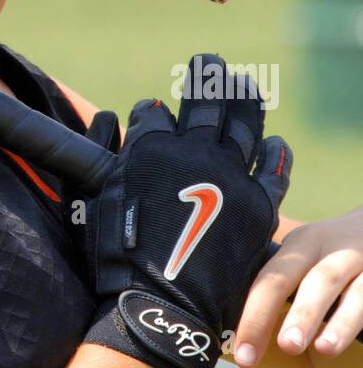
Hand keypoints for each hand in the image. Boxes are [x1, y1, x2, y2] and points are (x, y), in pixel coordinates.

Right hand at [78, 54, 291, 367]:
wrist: (159, 302)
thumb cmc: (115, 254)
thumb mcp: (90, 195)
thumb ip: (99, 149)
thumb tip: (111, 115)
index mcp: (151, 148)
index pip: (154, 113)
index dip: (152, 111)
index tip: (155, 110)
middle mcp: (193, 154)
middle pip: (206, 105)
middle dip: (208, 80)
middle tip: (214, 65)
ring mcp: (229, 177)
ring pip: (242, 127)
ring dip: (244, 103)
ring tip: (247, 86)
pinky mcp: (257, 207)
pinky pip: (272, 173)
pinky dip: (275, 155)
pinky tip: (277, 142)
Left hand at [233, 206, 362, 366]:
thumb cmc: (328, 253)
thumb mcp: (303, 254)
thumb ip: (277, 284)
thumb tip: (235, 341)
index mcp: (304, 244)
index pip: (274, 278)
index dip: (256, 316)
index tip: (244, 356)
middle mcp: (338, 251)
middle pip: (319, 280)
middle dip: (302, 314)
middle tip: (286, 346)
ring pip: (358, 295)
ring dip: (341, 323)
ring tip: (324, 349)